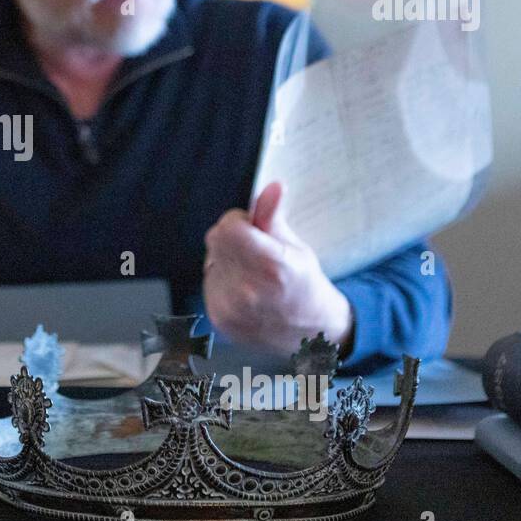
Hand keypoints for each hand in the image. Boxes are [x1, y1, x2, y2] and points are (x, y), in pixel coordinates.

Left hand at [202, 181, 353, 358]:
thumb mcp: (296, 247)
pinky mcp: (219, 320)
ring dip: (225, 260)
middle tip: (255, 251)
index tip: (253, 227)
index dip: (238, 221)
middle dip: (232, 238)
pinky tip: (244, 290)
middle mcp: (247, 291)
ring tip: (252, 274)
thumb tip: (273, 186)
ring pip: (210, 261)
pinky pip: (209, 282)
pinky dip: (222, 280)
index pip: (227, 227)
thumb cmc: (305, 285)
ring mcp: (231, 309)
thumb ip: (274, 217)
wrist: (311, 334)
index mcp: (271, 267)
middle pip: (216, 241)